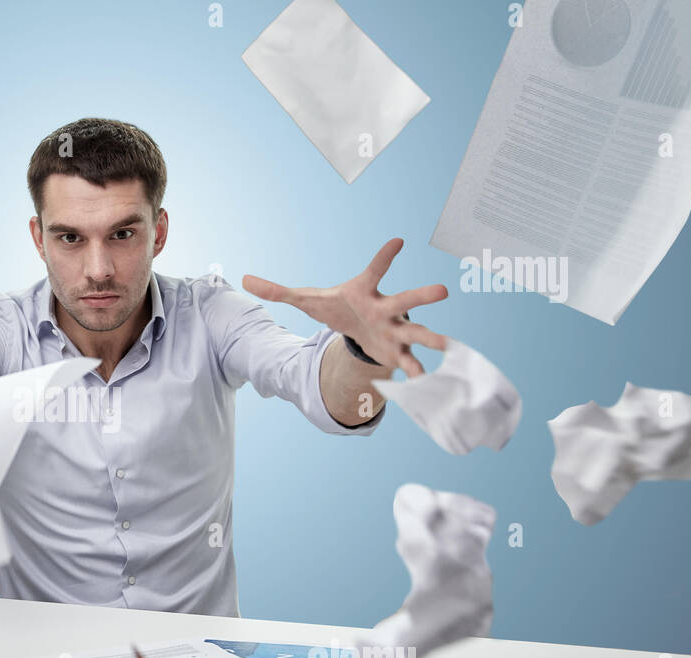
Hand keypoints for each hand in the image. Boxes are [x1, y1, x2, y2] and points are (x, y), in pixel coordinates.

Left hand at [243, 238, 448, 375]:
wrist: (357, 329)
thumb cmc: (337, 308)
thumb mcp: (307, 300)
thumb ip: (277, 290)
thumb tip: (243, 278)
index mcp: (364, 292)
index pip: (375, 270)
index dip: (385, 257)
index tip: (398, 241)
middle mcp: (385, 309)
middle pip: (405, 301)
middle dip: (422, 296)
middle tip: (444, 290)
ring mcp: (394, 331)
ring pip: (415, 333)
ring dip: (430, 339)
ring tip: (447, 346)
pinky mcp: (396, 352)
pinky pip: (409, 363)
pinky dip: (417, 373)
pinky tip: (428, 383)